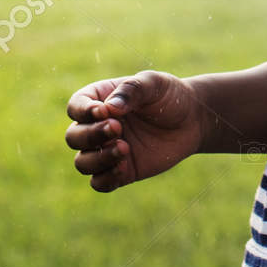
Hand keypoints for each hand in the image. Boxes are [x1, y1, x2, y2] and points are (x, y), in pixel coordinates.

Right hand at [65, 71, 204, 192]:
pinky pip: (100, 183)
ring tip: (125, 148)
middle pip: (74, 137)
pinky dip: (107, 178)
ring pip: (82, 163)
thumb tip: (109, 108)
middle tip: (119, 129)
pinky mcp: (121, 171)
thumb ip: (131, 91)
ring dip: (98, 159)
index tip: (104, 112)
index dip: (84, 111)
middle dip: (91, 135)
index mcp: (99, 100)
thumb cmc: (169, 96)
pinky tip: (125, 167)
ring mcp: (107, 150)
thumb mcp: (153, 84)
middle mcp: (97, 126)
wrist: (192, 120)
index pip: (76, 106)